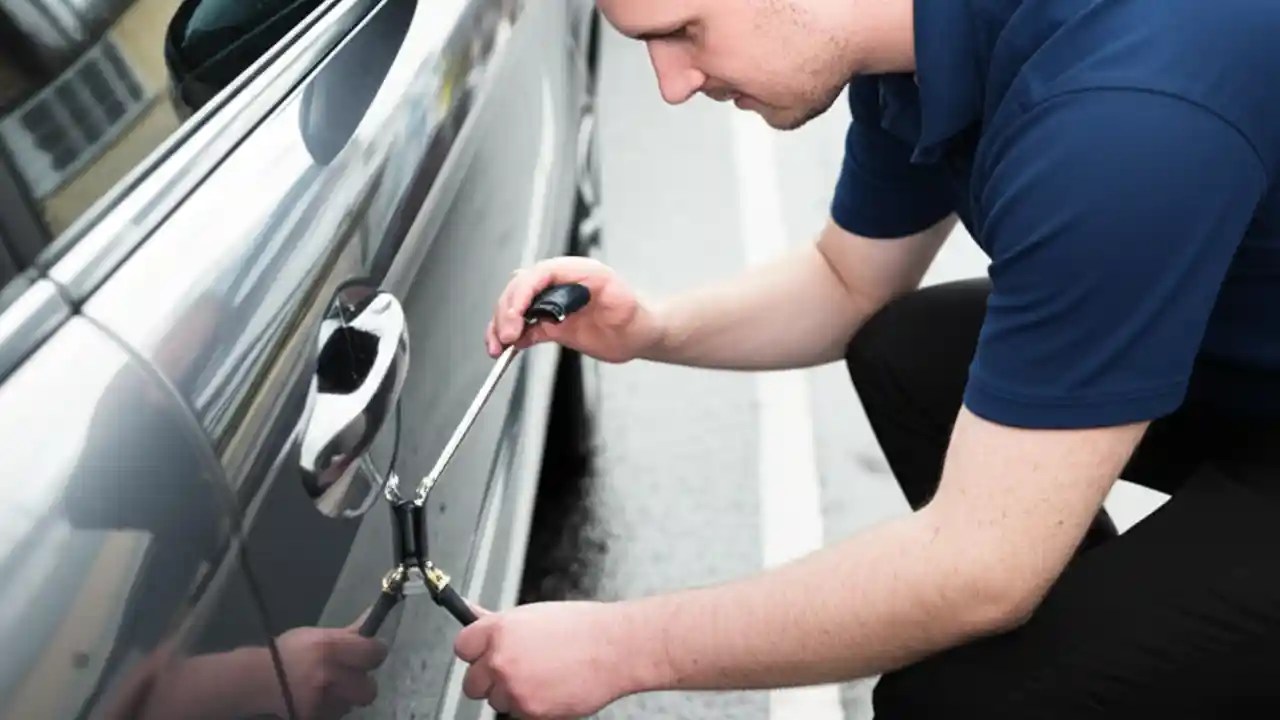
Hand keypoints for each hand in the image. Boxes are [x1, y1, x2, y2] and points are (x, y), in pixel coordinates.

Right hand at [270, 624, 388, 719]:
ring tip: (327, 687)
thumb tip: (373, 616)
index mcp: (331, 649)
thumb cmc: (290, 651)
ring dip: (345, 696)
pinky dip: (331, 706)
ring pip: (352, 704)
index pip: (375, 653)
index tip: (368, 653)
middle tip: (349, 677)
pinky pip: (337, 713)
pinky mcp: (316, 718)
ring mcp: (323, 702)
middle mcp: (329, 677)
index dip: (374, 653)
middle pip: (370, 690)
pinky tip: (317, 697)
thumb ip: (348, 633)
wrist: (257, 680)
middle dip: (363, 684)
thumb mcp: (318, 635)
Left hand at [454, 601, 643, 718]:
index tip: (483, 654)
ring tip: (541, 677)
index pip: (462, 647)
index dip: (475, 652)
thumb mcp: (535, 614)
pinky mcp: (529, 710)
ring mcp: (514, 687)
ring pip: (496, 701)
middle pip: (471, 682)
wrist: (615, 649)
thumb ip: (500, 621)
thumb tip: (474, 613)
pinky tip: (551, 688)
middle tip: (513, 670)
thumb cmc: (582, 627)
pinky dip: (531, 706)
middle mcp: (501, 659)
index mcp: (499, 629)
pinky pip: (518, 714)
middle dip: (488, 679)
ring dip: (512, 694)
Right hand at [486, 257, 663, 363]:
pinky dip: (509, 336)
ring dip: (500, 325)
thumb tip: (565, 303)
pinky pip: (522, 326)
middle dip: (507, 311)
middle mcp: (559, 283)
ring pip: (514, 307)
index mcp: (576, 271)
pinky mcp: (548, 322)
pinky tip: (504, 348)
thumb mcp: (623, 305)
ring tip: (497, 346)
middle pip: (519, 289)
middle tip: (506, 336)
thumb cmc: (636, 315)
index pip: (538, 273)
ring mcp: (551, 303)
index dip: (522, 293)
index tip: (515, 316)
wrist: (639, 332)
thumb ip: (594, 299)